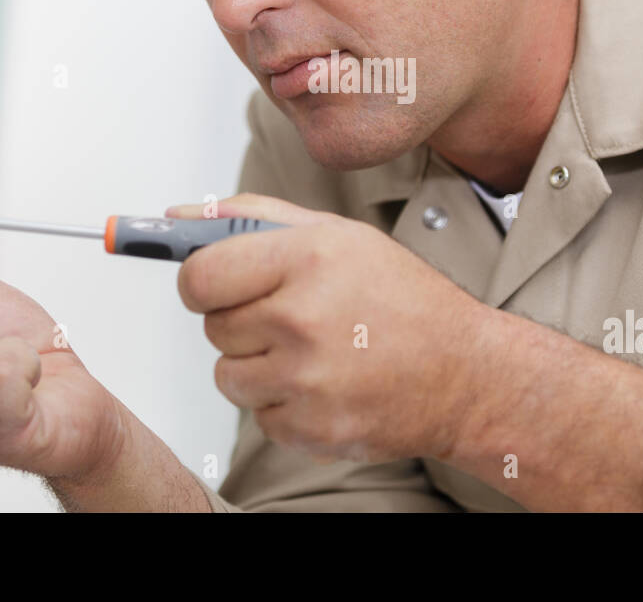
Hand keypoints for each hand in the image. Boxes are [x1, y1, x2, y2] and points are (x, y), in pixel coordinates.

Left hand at [165, 193, 491, 463]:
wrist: (466, 375)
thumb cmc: (403, 300)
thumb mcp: (338, 235)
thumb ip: (252, 216)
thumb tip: (177, 215)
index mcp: (308, 258)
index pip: (199, 276)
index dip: (202, 281)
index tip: (217, 285)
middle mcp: (303, 318)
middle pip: (212, 327)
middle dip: (241, 321)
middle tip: (292, 315)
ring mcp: (307, 380)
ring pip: (228, 376)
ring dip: (258, 366)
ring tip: (312, 352)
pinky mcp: (311, 428)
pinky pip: (259, 416)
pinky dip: (283, 404)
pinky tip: (326, 384)